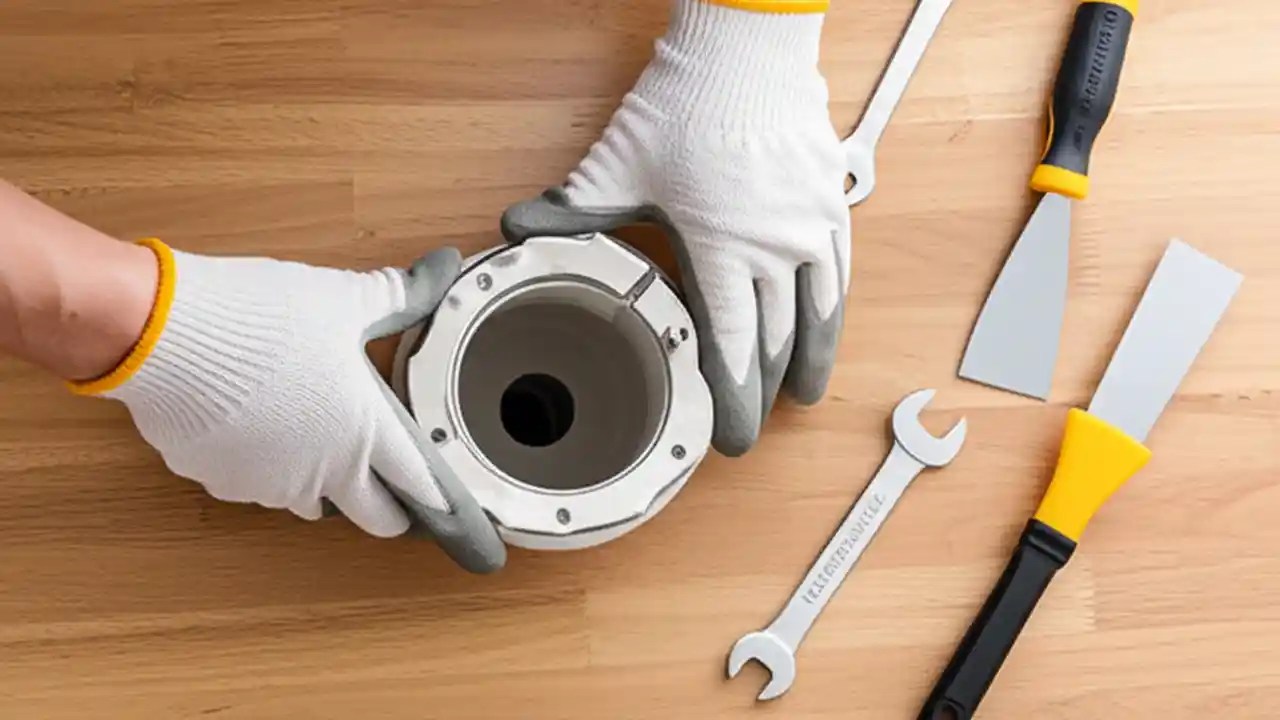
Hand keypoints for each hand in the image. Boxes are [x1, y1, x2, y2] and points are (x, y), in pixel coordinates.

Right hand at [76, 241, 504, 572]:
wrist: (163, 332)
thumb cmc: (261, 317)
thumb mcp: (344, 298)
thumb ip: (399, 294)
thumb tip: (443, 268)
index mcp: (365, 433)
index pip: (420, 487)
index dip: (443, 500)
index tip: (456, 509)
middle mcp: (324, 472)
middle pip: (375, 518)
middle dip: (390, 507)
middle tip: (392, 486)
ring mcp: (270, 483)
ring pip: (313, 503)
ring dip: (324, 483)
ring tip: (319, 439)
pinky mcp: (221, 481)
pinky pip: (257, 485)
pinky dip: (266, 467)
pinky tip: (259, 427)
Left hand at [502, 0, 849, 455]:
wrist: (746, 52)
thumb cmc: (688, 105)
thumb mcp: (617, 164)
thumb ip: (570, 209)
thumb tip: (515, 229)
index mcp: (724, 254)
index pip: (734, 352)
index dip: (733, 405)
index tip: (730, 439)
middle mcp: (777, 252)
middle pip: (776, 344)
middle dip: (763, 394)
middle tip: (752, 424)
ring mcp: (812, 230)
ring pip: (819, 319)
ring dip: (809, 363)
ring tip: (802, 397)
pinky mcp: (832, 206)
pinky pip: (841, 276)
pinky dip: (832, 313)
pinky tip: (826, 326)